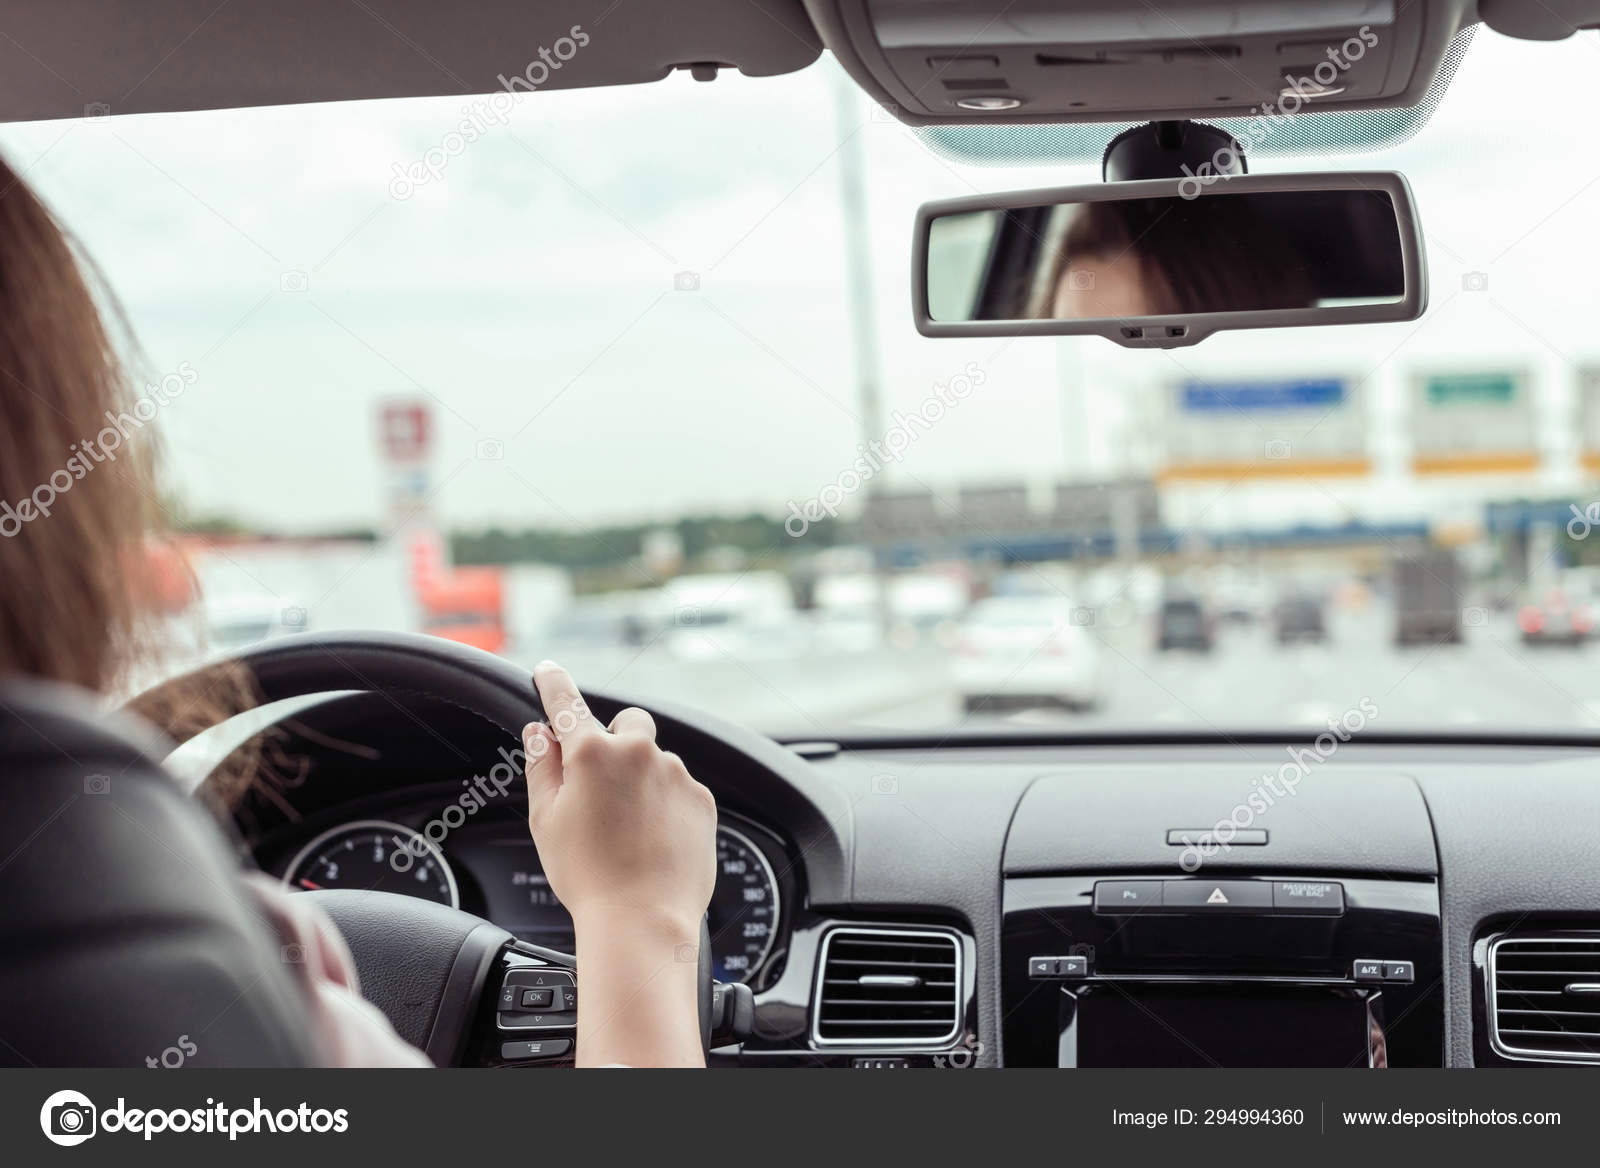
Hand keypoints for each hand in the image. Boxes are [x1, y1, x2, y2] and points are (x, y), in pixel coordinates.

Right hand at [523, 661, 716, 933]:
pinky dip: (664, 804)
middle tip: (599, 781)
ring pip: (655, 761)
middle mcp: (639, 753)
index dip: (554, 685)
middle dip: (613, 739)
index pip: (567, 703)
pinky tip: (650, 839)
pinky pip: (678, 789)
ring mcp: (676, 775)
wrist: (643, 920)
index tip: (548, 671)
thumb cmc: (588, 876)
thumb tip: (540, 733)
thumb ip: (542, 767)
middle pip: (627, 723)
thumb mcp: (546, 820)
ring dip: (641, 779)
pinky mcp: (701, 799)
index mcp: (592, 754)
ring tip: (626, 830)